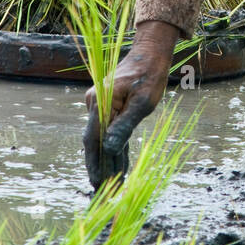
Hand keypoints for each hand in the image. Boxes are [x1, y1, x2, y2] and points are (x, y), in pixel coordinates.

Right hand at [83, 20, 180, 188]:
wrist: (149, 54)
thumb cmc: (149, 75)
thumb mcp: (143, 103)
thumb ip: (125, 126)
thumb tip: (110, 149)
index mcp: (101, 102)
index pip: (94, 138)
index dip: (95, 162)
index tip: (98, 182)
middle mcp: (95, 104)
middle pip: (95, 141)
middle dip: (99, 167)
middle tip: (103, 191)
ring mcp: (100, 106)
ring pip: (102, 139)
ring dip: (108, 161)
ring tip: (113, 185)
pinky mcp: (108, 107)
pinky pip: (109, 131)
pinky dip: (115, 149)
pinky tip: (119, 167)